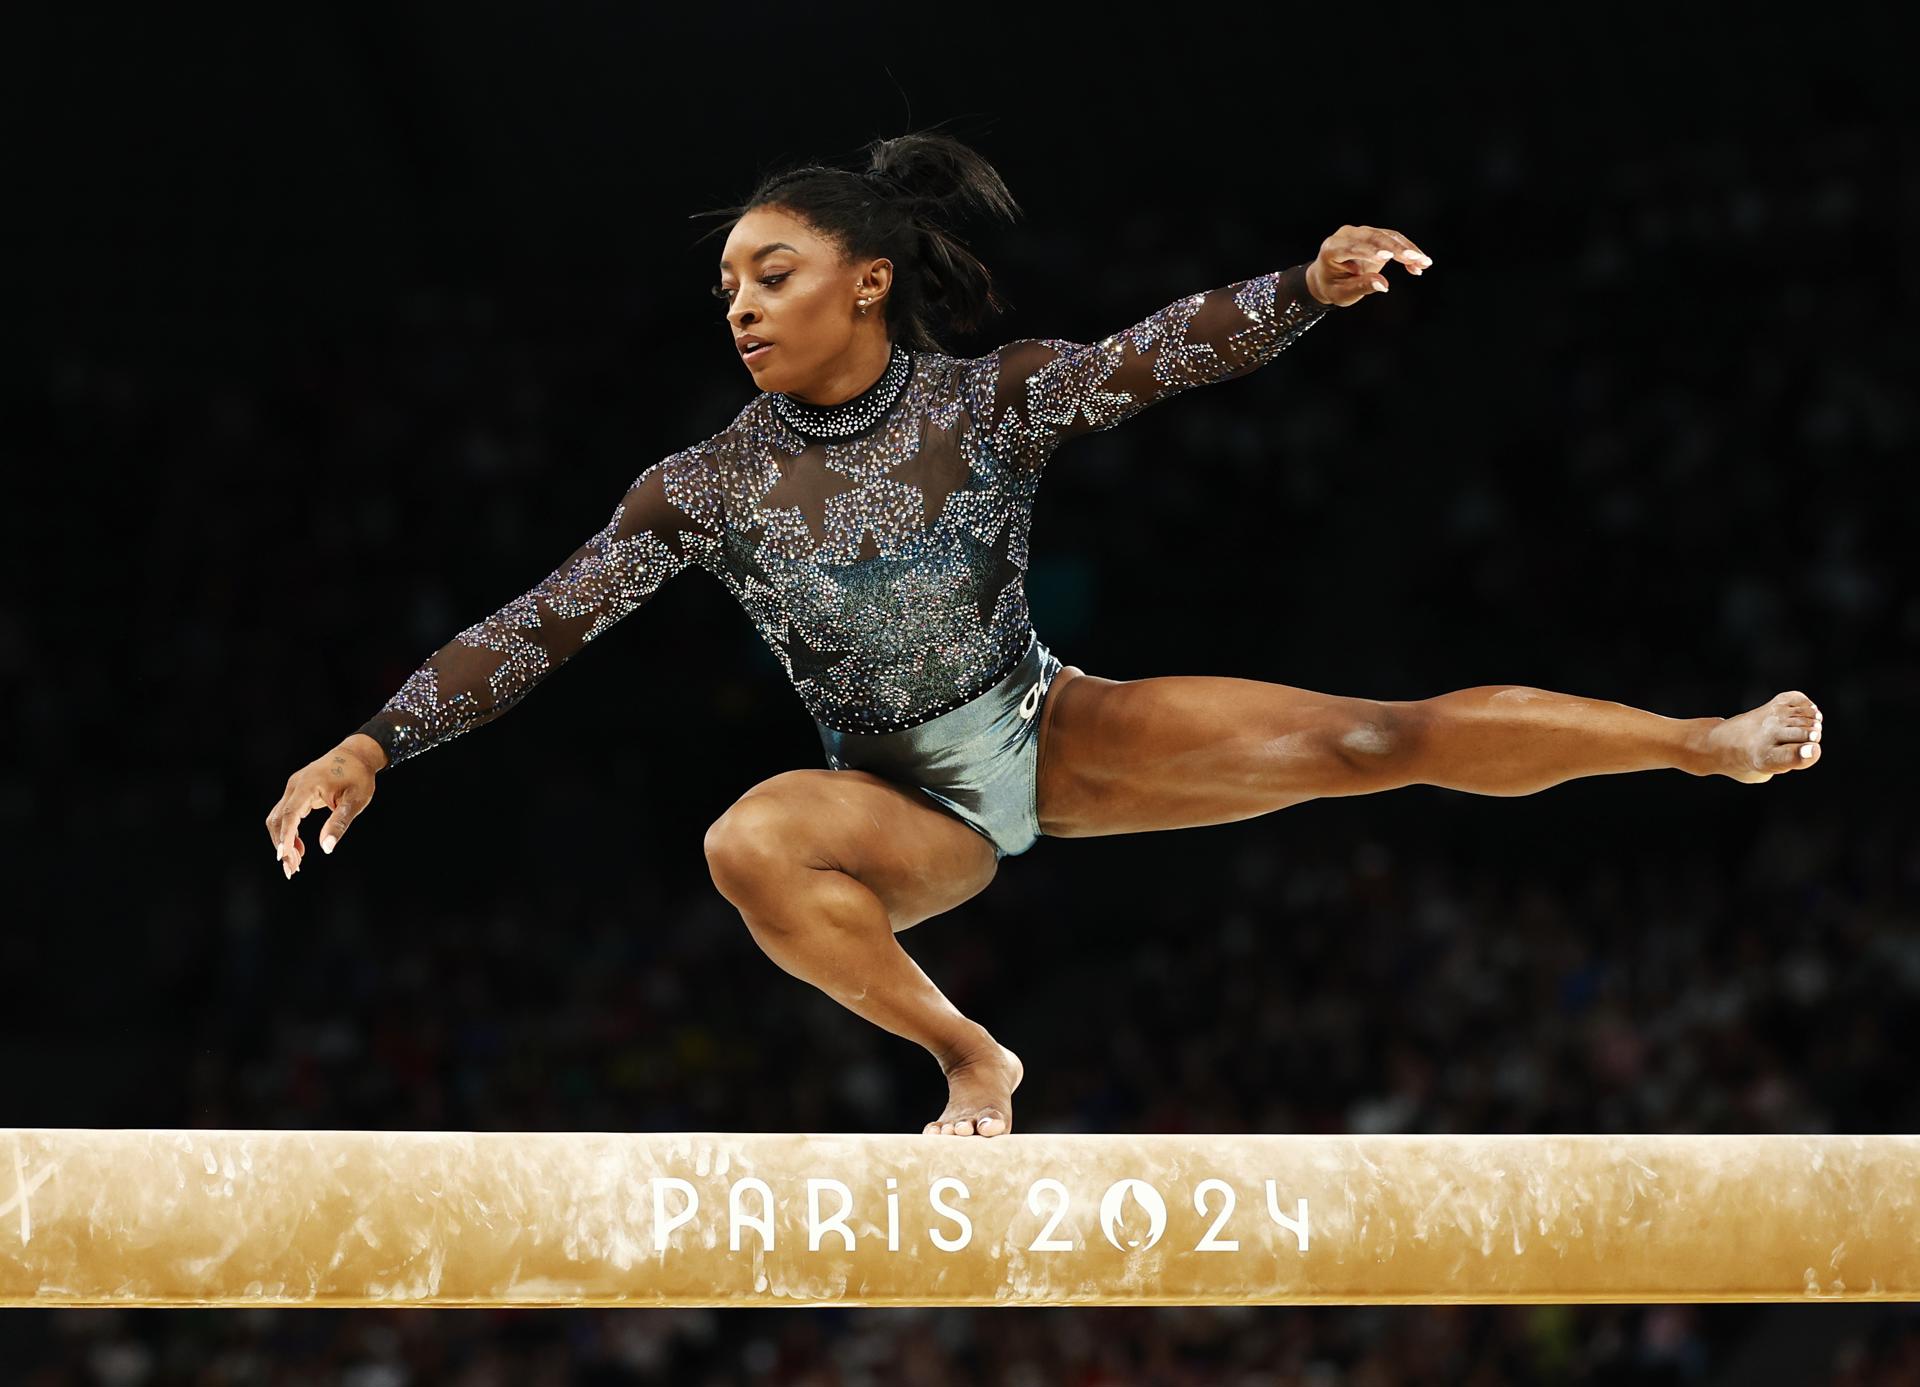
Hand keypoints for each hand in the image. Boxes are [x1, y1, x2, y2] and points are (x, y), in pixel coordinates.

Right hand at [265, 737, 383, 878]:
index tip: (283, 858)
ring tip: (296, 863)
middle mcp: (295, 785)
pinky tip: (299, 848)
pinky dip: (288, 832)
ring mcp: (293, 788)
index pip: (290, 814)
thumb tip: (326, 847)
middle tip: (292, 870)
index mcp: (308, 785)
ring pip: (279, 818)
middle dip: (282, 845)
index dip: (285, 837)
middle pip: (279, 819)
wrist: (357, 755)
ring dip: (283, 840)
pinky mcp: (296, 792)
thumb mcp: (355, 801)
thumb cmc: (359, 777)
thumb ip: (339, 823)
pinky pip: (285, 814)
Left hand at [1305, 225, 1432, 307]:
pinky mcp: (1373, 235)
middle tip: (1415, 259)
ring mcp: (1361, 232)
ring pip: (1388, 236)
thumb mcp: (1343, 293)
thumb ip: (1361, 286)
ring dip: (1407, 249)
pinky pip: (1393, 239)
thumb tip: (1383, 285)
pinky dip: (1407, 251)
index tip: (1387, 257)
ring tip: (1424, 263)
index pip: (1352, 247)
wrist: (1328, 276)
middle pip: (1374, 238)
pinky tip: (1419, 264)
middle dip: (1397, 249)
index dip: (1370, 251)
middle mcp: (1346, 235)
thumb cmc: (1333, 286)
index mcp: (1332, 248)